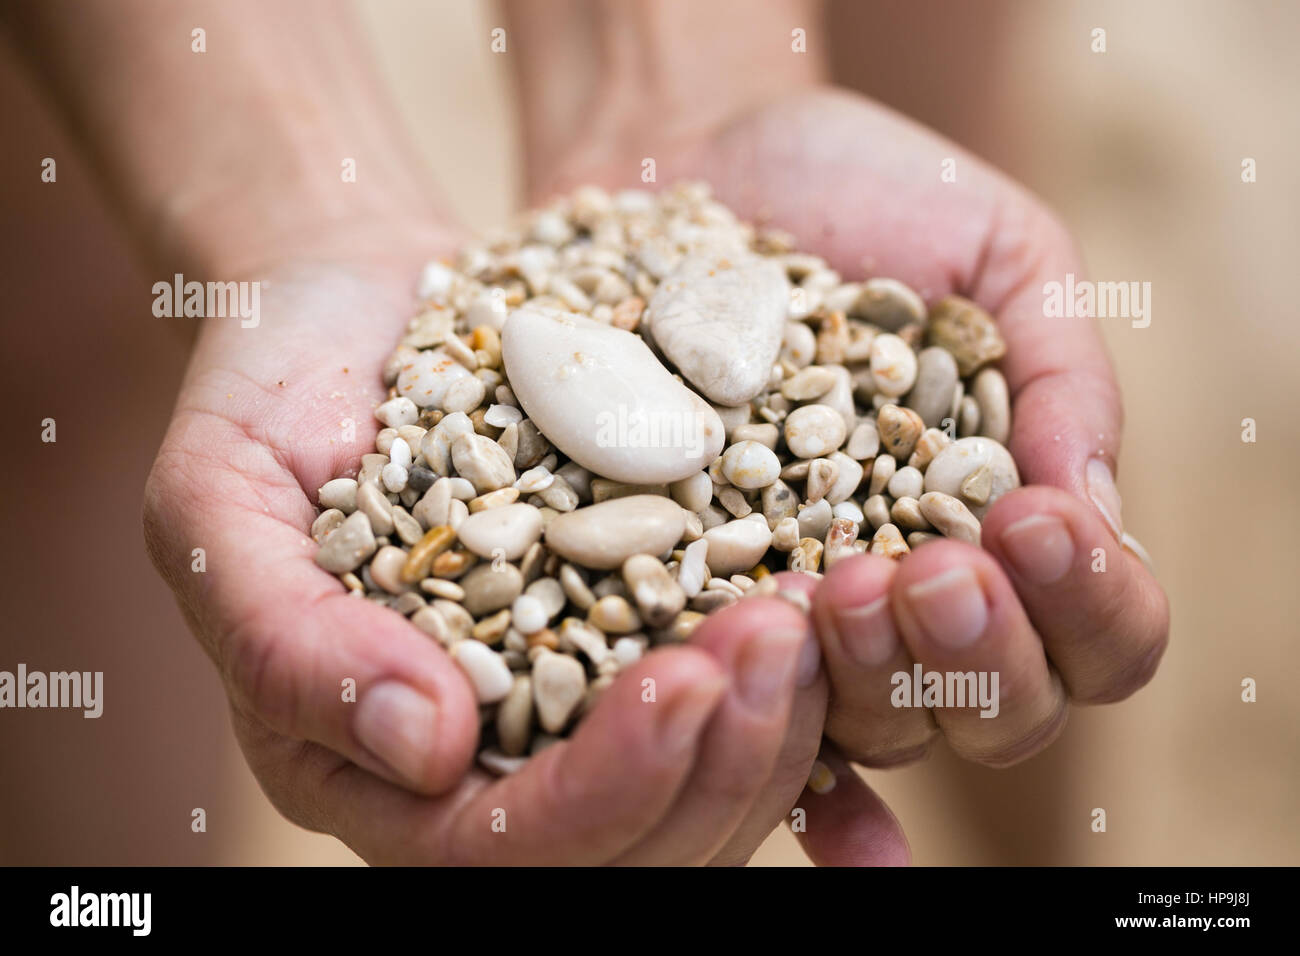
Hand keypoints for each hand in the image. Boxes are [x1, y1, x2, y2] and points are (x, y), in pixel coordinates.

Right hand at [142, 238, 867, 864]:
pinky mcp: (649, 617)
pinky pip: (744, 677)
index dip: (606, 789)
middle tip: (782, 635)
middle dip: (723, 754)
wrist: (354, 301)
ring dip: (788, 712)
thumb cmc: (266, 395)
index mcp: (381, 759)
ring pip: (714, 774)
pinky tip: (856, 587)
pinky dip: (809, 656)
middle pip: (636, 837)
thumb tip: (429, 752)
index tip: (682, 681)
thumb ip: (286, 642)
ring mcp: (583, 690)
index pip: (506, 846)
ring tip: (838, 603)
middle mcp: (495, 753)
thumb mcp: (219, 500)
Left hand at [612, 87, 1167, 771]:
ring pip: (864, 729)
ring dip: (865, 686)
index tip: (1033, 520)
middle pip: (991, 713)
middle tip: (923, 571)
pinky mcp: (678, 607)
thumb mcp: (997, 251)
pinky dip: (731, 708)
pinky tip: (723, 674)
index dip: (1089, 606)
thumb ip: (1064, 374)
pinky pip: (717, 693)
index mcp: (1009, 533)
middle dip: (974, 658)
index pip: (1096, 634)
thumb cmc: (860, 199)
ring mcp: (794, 616)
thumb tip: (1094, 508)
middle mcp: (911, 600)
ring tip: (830, 589)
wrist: (688, 161)